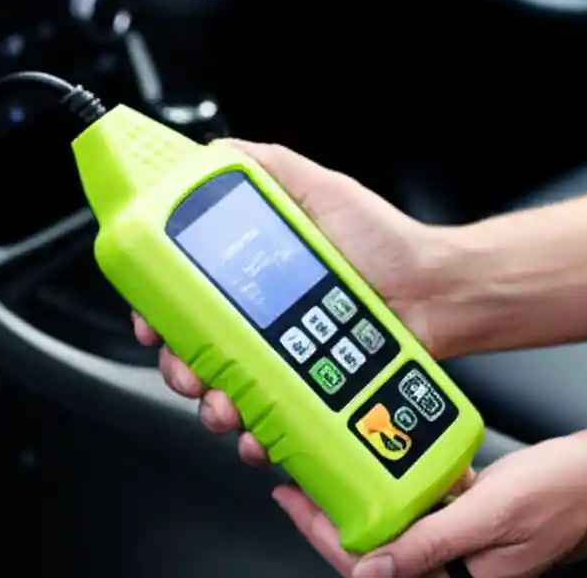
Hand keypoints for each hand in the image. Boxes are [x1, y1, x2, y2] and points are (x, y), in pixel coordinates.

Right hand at [132, 138, 467, 464]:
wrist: (436, 293)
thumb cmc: (386, 242)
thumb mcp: (320, 188)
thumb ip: (266, 166)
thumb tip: (211, 155)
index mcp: (250, 273)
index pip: (184, 295)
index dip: (158, 312)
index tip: (151, 322)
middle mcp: (259, 317)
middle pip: (192, 350)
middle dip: (178, 367)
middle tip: (190, 370)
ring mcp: (281, 357)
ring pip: (222, 392)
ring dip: (211, 405)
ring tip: (227, 402)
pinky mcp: (307, 392)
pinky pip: (269, 419)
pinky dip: (256, 432)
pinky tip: (261, 430)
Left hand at [274, 431, 586, 577]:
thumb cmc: (570, 498)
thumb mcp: (489, 515)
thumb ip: (427, 543)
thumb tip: (371, 568)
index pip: (371, 565)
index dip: (324, 534)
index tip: (294, 500)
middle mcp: (456, 566)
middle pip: (374, 547)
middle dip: (332, 517)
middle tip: (298, 481)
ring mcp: (462, 541)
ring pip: (395, 524)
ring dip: (361, 498)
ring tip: (326, 468)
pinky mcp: (471, 517)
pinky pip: (423, 504)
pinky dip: (399, 484)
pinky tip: (380, 459)